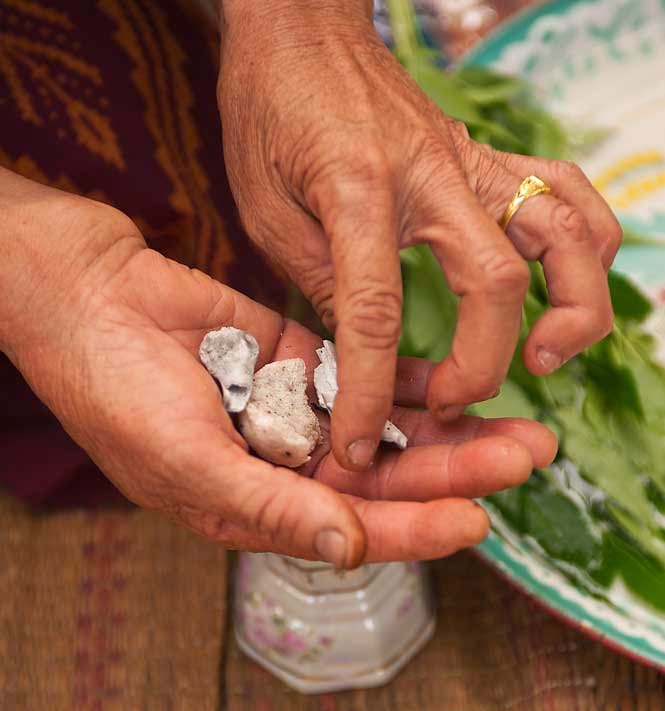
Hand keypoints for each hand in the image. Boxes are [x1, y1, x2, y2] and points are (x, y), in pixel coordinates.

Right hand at [4, 181, 554, 565]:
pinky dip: (408, 381)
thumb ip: (273, 507)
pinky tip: (457, 385)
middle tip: (524, 458)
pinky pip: (364, 376)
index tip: (476, 521)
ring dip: (447, 430)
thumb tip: (349, 550)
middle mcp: (283, 468)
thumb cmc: (114, 392)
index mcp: (255, 510)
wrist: (85, 297)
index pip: (351, 531)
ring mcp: (293, 412)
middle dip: (454, 473)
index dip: (414, 530)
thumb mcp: (190, 462)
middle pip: (385, 482)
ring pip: (386, 430)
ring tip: (517, 427)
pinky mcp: (297, 358)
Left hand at [218, 1, 620, 469]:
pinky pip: (567, 197)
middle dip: (482, 365)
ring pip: (565, 233)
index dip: (370, 392)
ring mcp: (473, 163)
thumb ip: (319, 282)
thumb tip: (362, 353)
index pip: (376, 313)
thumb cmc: (272, 111)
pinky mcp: (490, 159)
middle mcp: (433, 175)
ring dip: (572, 309)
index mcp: (358, 190)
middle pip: (495, 283)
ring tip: (543, 361)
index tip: (359, 442)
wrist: (301, 27)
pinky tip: (560, 294)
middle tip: (448, 407)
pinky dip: (585, 250)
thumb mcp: (265, 209)